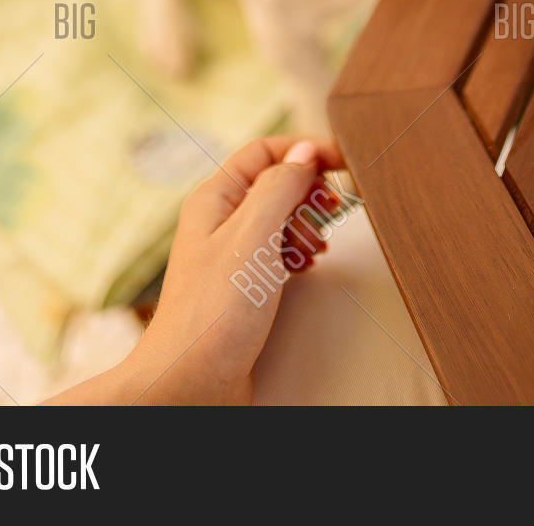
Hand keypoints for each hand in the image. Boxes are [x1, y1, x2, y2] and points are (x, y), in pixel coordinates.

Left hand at [49, 135, 343, 405]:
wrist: (191, 382)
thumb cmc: (213, 314)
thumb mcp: (253, 237)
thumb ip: (280, 187)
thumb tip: (306, 152)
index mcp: (215, 198)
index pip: (265, 151)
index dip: (305, 150)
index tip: (342, 162)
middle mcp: (220, 220)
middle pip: (274, 181)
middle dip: (309, 189)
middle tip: (333, 208)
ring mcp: (231, 253)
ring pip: (279, 216)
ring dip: (306, 221)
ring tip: (320, 243)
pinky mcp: (242, 284)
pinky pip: (278, 249)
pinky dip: (299, 248)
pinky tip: (310, 263)